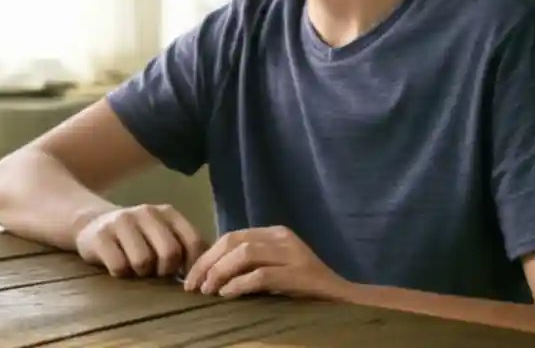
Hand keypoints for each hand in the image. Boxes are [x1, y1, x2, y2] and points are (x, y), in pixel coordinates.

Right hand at [74, 204, 206, 278]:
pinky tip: (117, 266)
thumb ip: (183, 246)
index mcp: (167, 212)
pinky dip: (120, 273)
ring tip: (135, 267)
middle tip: (154, 272)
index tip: (183, 278)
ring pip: (143, 261)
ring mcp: (122, 221)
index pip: (193, 241)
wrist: (91, 222)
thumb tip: (205, 275)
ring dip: (140, 273)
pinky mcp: (101, 235)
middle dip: (164, 270)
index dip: (192, 266)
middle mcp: (146, 212)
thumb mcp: (161, 233)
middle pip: (170, 252)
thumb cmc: (136, 236)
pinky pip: (119, 266)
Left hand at [183, 225, 355, 300]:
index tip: (191, 276)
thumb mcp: (274, 269)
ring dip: (220, 272)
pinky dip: (239, 284)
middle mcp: (282, 237)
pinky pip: (261, 275)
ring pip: (244, 254)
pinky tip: (227, 295)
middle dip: (208, 263)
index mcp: (274, 233)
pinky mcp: (299, 274)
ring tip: (208, 291)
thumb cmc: (304, 290)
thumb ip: (248, 265)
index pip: (232, 236)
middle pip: (234, 241)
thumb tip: (207, 274)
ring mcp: (292, 254)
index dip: (207, 255)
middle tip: (193, 286)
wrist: (344, 301)